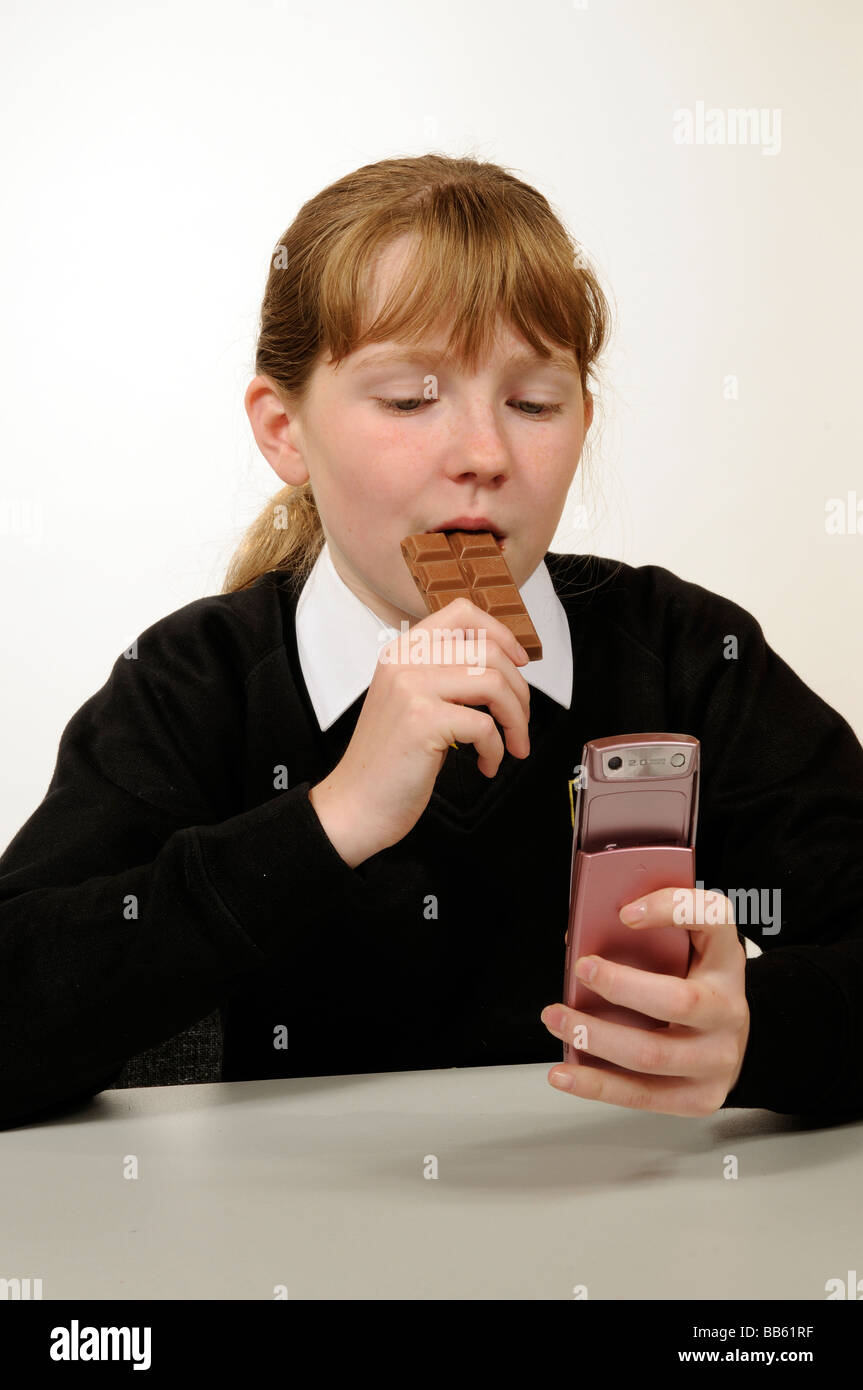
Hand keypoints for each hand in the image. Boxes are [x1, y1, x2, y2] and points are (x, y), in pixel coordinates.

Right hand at [309, 596, 530, 865]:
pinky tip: (485, 765)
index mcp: (403, 651)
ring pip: (493, 684)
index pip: (462, 613)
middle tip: (520, 723)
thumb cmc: (390, 761)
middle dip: (519, 691)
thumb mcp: (413, 702)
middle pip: (488, 651)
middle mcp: (404, 661)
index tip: (520, 663)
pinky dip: (496, 750)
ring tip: (512, 745)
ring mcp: (411, 688)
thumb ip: (445, 676)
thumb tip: (505, 667)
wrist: (356, 804)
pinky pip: (484, 725)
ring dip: (516, 720)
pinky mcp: (422, 721)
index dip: (502, 634)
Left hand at [540, 888, 749, 1115]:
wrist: (729, 1039)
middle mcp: (729, 1010)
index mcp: (725, 960)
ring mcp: (718, 1059)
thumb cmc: (695, 984)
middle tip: (580, 968)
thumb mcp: (687, 947)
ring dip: (595, 1037)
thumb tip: (580, 939)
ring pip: (652, 1055)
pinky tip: (565, 1073)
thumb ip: (647, 933)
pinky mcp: (700, 1097)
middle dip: (621, 985)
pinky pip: (642, 1095)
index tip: (626, 913)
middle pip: (679, 1001)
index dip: (671, 911)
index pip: (713, 919)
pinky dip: (596, 1084)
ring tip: (557, 1019)